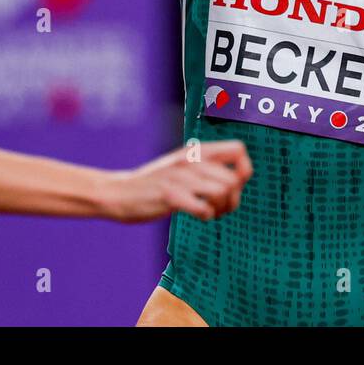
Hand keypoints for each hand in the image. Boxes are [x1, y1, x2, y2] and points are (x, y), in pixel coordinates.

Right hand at [100, 140, 251, 222]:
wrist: (119, 192)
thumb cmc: (155, 183)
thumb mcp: (182, 165)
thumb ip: (208, 166)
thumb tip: (241, 176)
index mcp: (196, 151)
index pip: (239, 149)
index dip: (244, 169)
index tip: (233, 184)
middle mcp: (191, 160)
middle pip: (234, 179)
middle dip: (233, 199)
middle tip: (217, 207)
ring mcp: (180, 178)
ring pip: (223, 192)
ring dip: (221, 209)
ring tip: (209, 212)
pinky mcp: (170, 196)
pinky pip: (204, 208)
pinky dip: (206, 215)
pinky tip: (197, 215)